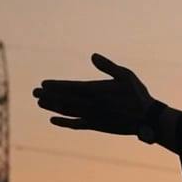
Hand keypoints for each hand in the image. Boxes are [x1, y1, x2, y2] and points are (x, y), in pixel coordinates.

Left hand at [33, 54, 157, 135]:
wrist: (147, 118)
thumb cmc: (138, 95)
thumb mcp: (126, 75)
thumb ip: (108, 66)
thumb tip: (92, 56)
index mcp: (96, 90)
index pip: (70, 87)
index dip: (55, 86)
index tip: (43, 84)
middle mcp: (90, 104)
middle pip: (64, 99)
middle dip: (48, 96)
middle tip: (35, 93)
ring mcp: (92, 116)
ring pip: (67, 111)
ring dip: (52, 107)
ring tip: (40, 103)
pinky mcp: (95, 126)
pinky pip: (75, 124)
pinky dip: (63, 122)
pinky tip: (53, 120)